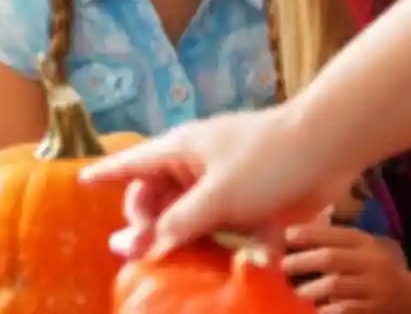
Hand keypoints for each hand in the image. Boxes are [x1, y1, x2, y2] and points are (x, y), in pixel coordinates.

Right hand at [81, 106, 351, 258]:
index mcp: (181, 150)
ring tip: (171, 264)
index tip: (82, 181)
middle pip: (158, 197)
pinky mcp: (252, 200)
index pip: (132, 163)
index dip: (106, 174)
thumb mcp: (217, 195)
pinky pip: (225, 225)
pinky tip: (229, 261)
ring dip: (182, 239)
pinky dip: (222, 243)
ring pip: (190, 215)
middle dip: (146, 224)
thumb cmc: (267, 160)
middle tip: (137, 252)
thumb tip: (150, 247)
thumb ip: (180, 223)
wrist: (328, 146)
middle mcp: (197, 164)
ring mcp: (225, 182)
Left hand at [283, 224, 410, 313]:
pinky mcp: (374, 310)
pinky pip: (346, 310)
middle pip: (331, 258)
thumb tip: (296, 235)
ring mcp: (375, 288)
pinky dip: (328, 310)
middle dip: (303, 261)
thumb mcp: (366, 251)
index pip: (335, 234)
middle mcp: (372, 262)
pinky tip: (317, 311)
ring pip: (335, 286)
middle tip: (284, 266)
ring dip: (312, 289)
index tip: (287, 235)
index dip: (309, 233)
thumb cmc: (379, 271)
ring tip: (299, 293)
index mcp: (367, 244)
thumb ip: (339, 243)